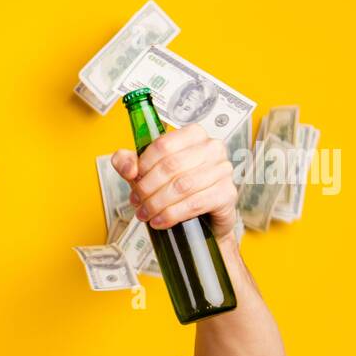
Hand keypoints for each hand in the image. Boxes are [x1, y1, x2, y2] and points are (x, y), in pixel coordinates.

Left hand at [109, 123, 237, 242]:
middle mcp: (212, 148)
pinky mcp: (227, 193)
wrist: (204, 215)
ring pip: (182, 186)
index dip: (143, 165)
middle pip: (171, 166)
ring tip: (145, 214)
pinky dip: (173, 214)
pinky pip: (195, 203)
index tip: (133, 180)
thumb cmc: (177, 187)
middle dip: (147, 188)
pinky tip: (161, 221)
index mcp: (193, 135)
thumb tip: (128, 168)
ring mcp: (223, 170)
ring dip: (157, 203)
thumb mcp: (148, 171)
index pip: (163, 145)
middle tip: (137, 202)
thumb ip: (129, 162)